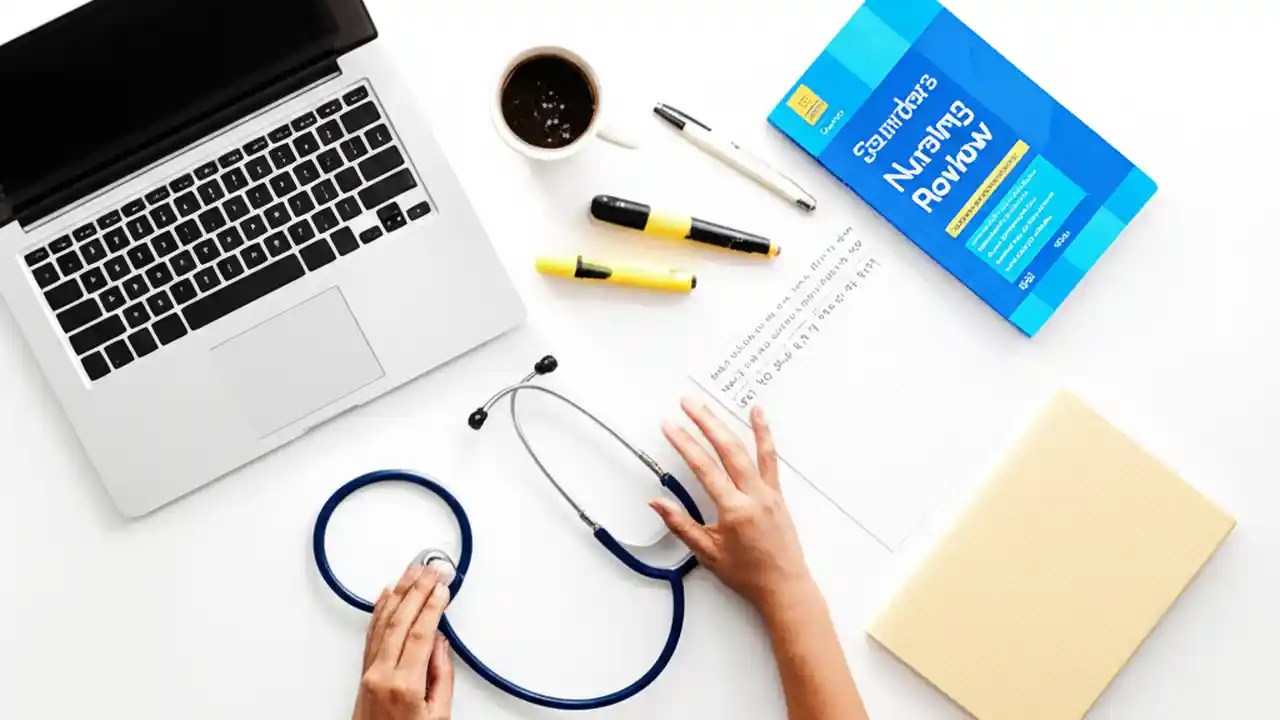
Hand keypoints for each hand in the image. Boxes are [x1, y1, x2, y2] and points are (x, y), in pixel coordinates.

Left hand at [353, 564, 453, 719]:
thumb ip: (441, 675)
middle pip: (400, 620)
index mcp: (403, 685)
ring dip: (399, 592)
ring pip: (383, 622)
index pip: (420, 632)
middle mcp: (381, 674)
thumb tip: (439, 643)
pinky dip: (380, 610)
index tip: (443, 586)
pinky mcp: (364, 673)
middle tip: (431, 569)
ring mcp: (369, 672)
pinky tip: (387, 595)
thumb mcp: (439, 715)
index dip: (432, 605)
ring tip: (412, 572)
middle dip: (417, 589)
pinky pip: (372, 633)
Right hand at [651, 398, 814, 617]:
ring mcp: (768, 492)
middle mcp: (753, 496)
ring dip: (729, 423)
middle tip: (687, 403)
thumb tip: (657, 503)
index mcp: (734, 510)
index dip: (685, 444)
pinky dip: (764, 435)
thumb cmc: (748, 574)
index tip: (670, 426)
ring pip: (748, 449)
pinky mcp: (777, 493)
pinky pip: (770, 458)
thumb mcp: (708, 553)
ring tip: (715, 404)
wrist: (785, 586)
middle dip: (705, 423)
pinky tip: (759, 416)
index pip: (704, 468)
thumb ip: (682, 525)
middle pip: (726, 450)